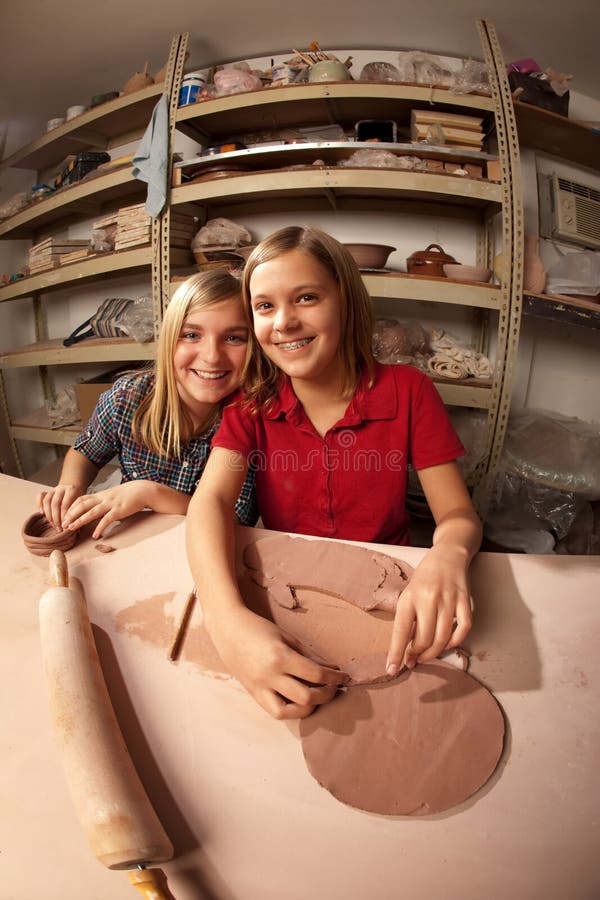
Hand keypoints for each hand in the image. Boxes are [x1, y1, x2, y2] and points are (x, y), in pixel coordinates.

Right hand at [38, 484, 84, 531]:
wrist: (75, 488)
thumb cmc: (79, 500)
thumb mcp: (82, 504)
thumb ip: (78, 512)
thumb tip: (74, 526)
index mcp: (71, 490)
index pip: (65, 504)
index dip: (64, 517)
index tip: (66, 526)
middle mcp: (61, 488)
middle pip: (55, 504)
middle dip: (56, 518)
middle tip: (59, 528)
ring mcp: (53, 489)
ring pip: (46, 501)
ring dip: (49, 515)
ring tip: (53, 525)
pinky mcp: (47, 492)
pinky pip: (40, 496)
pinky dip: (39, 505)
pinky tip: (42, 513)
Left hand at [61, 481, 150, 538]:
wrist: (143, 490)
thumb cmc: (129, 495)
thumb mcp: (113, 496)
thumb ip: (103, 503)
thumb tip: (96, 512)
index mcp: (101, 495)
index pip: (81, 499)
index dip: (71, 507)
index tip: (63, 515)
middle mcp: (103, 499)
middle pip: (82, 505)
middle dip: (71, 514)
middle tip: (62, 524)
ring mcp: (111, 504)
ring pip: (91, 512)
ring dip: (80, 520)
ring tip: (71, 528)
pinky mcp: (119, 510)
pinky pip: (107, 520)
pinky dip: (100, 528)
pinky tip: (95, 535)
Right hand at [206, 605, 348, 718]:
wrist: (227, 629)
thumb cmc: (259, 628)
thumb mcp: (287, 637)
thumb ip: (309, 655)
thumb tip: (331, 669)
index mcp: (280, 657)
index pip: (315, 675)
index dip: (334, 678)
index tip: (344, 676)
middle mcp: (269, 676)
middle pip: (306, 698)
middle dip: (327, 695)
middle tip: (335, 687)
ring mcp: (259, 688)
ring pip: (290, 713)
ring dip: (309, 708)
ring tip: (318, 697)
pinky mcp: (253, 694)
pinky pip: (275, 711)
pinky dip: (291, 710)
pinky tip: (299, 701)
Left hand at [386, 543, 472, 674]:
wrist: (447, 555)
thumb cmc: (424, 577)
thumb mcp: (409, 594)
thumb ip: (408, 618)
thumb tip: (406, 649)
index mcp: (409, 597)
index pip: (401, 631)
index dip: (396, 653)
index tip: (391, 670)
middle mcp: (428, 598)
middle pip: (423, 639)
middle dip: (417, 655)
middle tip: (413, 660)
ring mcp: (449, 600)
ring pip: (442, 638)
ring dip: (434, 653)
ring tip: (426, 656)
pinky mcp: (465, 601)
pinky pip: (463, 629)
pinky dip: (455, 642)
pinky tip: (447, 645)